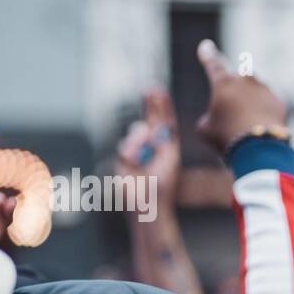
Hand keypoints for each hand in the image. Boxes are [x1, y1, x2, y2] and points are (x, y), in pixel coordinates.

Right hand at [116, 88, 180, 205]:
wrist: (148, 203)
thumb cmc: (163, 185)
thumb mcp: (169, 158)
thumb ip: (164, 139)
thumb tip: (155, 121)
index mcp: (167, 145)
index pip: (165, 120)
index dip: (162, 105)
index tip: (159, 90)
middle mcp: (152, 145)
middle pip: (150, 120)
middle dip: (151, 105)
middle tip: (151, 90)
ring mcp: (137, 151)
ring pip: (136, 132)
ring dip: (141, 137)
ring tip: (147, 149)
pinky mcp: (124, 160)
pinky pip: (124, 148)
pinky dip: (130, 153)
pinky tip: (135, 161)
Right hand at [194, 39, 288, 156]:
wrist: (260, 148)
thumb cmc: (227, 138)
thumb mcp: (205, 130)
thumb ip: (210, 117)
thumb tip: (217, 117)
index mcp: (223, 84)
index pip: (213, 64)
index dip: (208, 55)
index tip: (206, 45)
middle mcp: (246, 81)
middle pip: (240, 77)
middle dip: (237, 87)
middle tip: (235, 103)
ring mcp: (265, 89)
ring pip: (257, 88)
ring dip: (254, 99)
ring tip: (250, 120)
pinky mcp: (281, 101)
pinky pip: (271, 102)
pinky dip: (268, 111)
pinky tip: (265, 124)